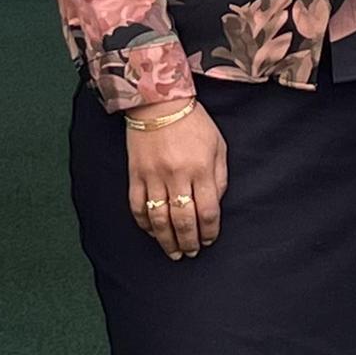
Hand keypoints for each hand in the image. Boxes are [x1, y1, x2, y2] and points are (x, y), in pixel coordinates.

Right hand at [124, 98, 226, 260]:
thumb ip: (220, 177)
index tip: (210, 239)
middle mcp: (177, 175)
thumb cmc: (193, 122)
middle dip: (189, 242)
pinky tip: (152, 232)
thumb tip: (216, 204)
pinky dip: (144, 224)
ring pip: (159, 219)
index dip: (210, 231)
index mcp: (201, 168)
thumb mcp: (217, 145)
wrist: (158, 101)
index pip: (208, 211)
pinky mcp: (135, 174)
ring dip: (167, 241)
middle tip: (191, 253)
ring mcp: (153, 176)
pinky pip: (137, 206)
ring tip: (174, 252)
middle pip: (184, 221)